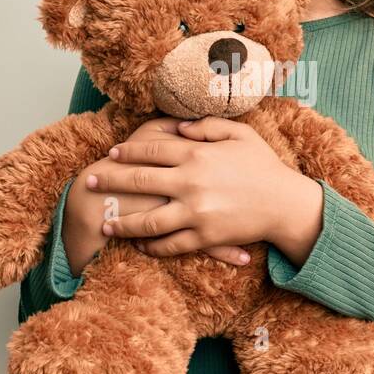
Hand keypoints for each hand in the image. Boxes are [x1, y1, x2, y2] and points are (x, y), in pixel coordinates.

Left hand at [62, 117, 251, 271]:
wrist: (286, 204)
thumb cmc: (265, 165)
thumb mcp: (240, 134)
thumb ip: (207, 126)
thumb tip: (178, 126)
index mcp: (196, 155)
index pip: (150, 150)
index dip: (127, 152)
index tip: (111, 153)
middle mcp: (190, 183)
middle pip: (138, 182)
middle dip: (109, 181)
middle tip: (88, 181)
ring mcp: (195, 213)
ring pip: (147, 221)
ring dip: (122, 223)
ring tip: (105, 224)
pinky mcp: (204, 237)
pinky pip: (170, 245)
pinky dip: (151, 247)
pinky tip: (139, 245)